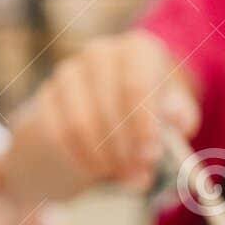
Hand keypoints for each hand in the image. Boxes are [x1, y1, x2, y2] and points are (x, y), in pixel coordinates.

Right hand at [5, 31, 199, 197]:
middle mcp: (98, 54)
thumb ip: (179, 116)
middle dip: (124, 147)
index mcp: (136, 49)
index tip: (150, 157)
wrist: (104, 100)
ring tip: (120, 175)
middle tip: (138, 174)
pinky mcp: (45, 98)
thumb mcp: (170, 107)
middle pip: (107, 107)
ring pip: (79, 124)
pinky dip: (79, 159)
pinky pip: (58, 135)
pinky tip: (95, 171)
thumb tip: (178, 125)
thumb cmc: (145, 105)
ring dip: (102, 156)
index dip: (143, 125)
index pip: (135, 86)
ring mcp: (66, 75)